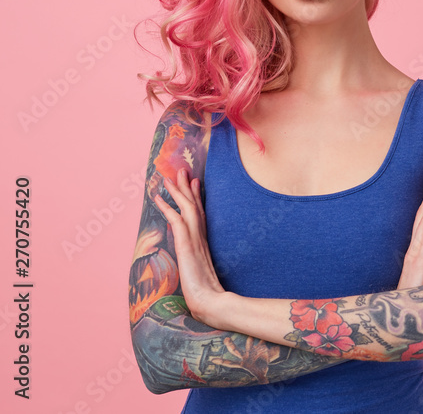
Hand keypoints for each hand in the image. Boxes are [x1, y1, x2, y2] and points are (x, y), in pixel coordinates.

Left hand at [153, 168, 228, 327]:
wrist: (211, 303)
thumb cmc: (209, 297)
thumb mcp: (205, 280)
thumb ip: (203, 271)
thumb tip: (203, 274)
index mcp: (205, 245)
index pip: (201, 215)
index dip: (197, 198)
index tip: (196, 183)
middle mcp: (201, 239)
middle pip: (195, 207)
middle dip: (188, 188)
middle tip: (184, 171)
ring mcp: (195, 241)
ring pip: (188, 209)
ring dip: (179, 191)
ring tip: (170, 177)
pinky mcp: (187, 245)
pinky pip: (177, 220)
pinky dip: (168, 207)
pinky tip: (159, 198)